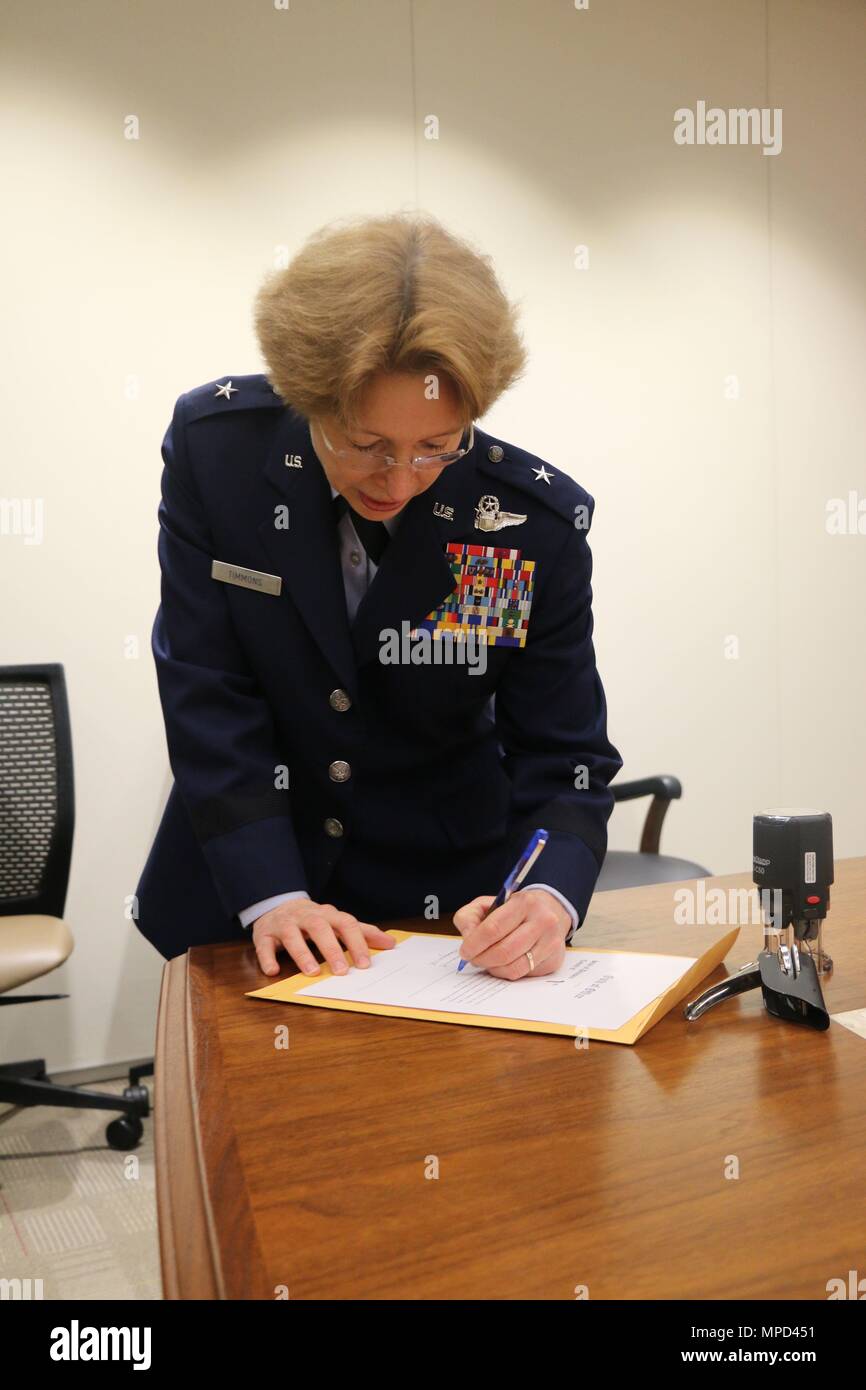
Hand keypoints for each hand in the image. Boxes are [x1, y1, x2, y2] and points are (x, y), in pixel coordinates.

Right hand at [251, 899, 396, 976]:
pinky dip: (268, 958)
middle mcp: (306, 916)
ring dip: (302, 954)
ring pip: (292, 935)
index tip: (366, 964)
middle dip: (331, 949)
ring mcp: (284, 924)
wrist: (277, 905)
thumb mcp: (337, 922)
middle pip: (319, 928)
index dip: (356, 942)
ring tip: (312, 973)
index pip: (345, 924)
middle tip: (342, 971)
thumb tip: (390, 943)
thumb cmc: (313, 919)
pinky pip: (264, 945)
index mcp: (327, 914)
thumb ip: (362, 932)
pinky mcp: (264, 933)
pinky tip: (273, 971)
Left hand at [452, 889, 570, 978]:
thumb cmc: (514, 909)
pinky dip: (507, 972)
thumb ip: (469, 917)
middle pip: (504, 952)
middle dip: (482, 959)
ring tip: (487, 961)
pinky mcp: (554, 960)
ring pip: (513, 968)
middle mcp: (542, 921)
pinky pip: (523, 974)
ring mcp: (551, 942)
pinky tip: (503, 963)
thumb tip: (467, 939)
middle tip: (473, 959)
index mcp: (525, 903)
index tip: (465, 951)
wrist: (550, 911)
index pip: (493, 929)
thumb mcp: (488, 903)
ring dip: (493, 969)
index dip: (474, 944)